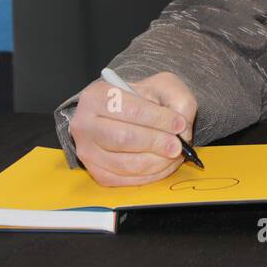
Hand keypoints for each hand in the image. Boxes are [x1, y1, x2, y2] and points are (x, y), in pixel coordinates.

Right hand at [68, 71, 197, 186]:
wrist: (128, 113)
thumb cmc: (145, 99)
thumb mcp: (164, 87)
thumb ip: (178, 101)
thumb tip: (181, 131)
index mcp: (98, 96)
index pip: (130, 110)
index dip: (157, 119)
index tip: (179, 124)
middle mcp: (85, 124)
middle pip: (123, 138)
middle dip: (156, 143)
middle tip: (178, 145)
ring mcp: (87, 151)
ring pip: (125, 164)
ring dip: (156, 162)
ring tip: (175, 155)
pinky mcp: (95, 172)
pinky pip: (124, 180)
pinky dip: (149, 176)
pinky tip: (164, 165)